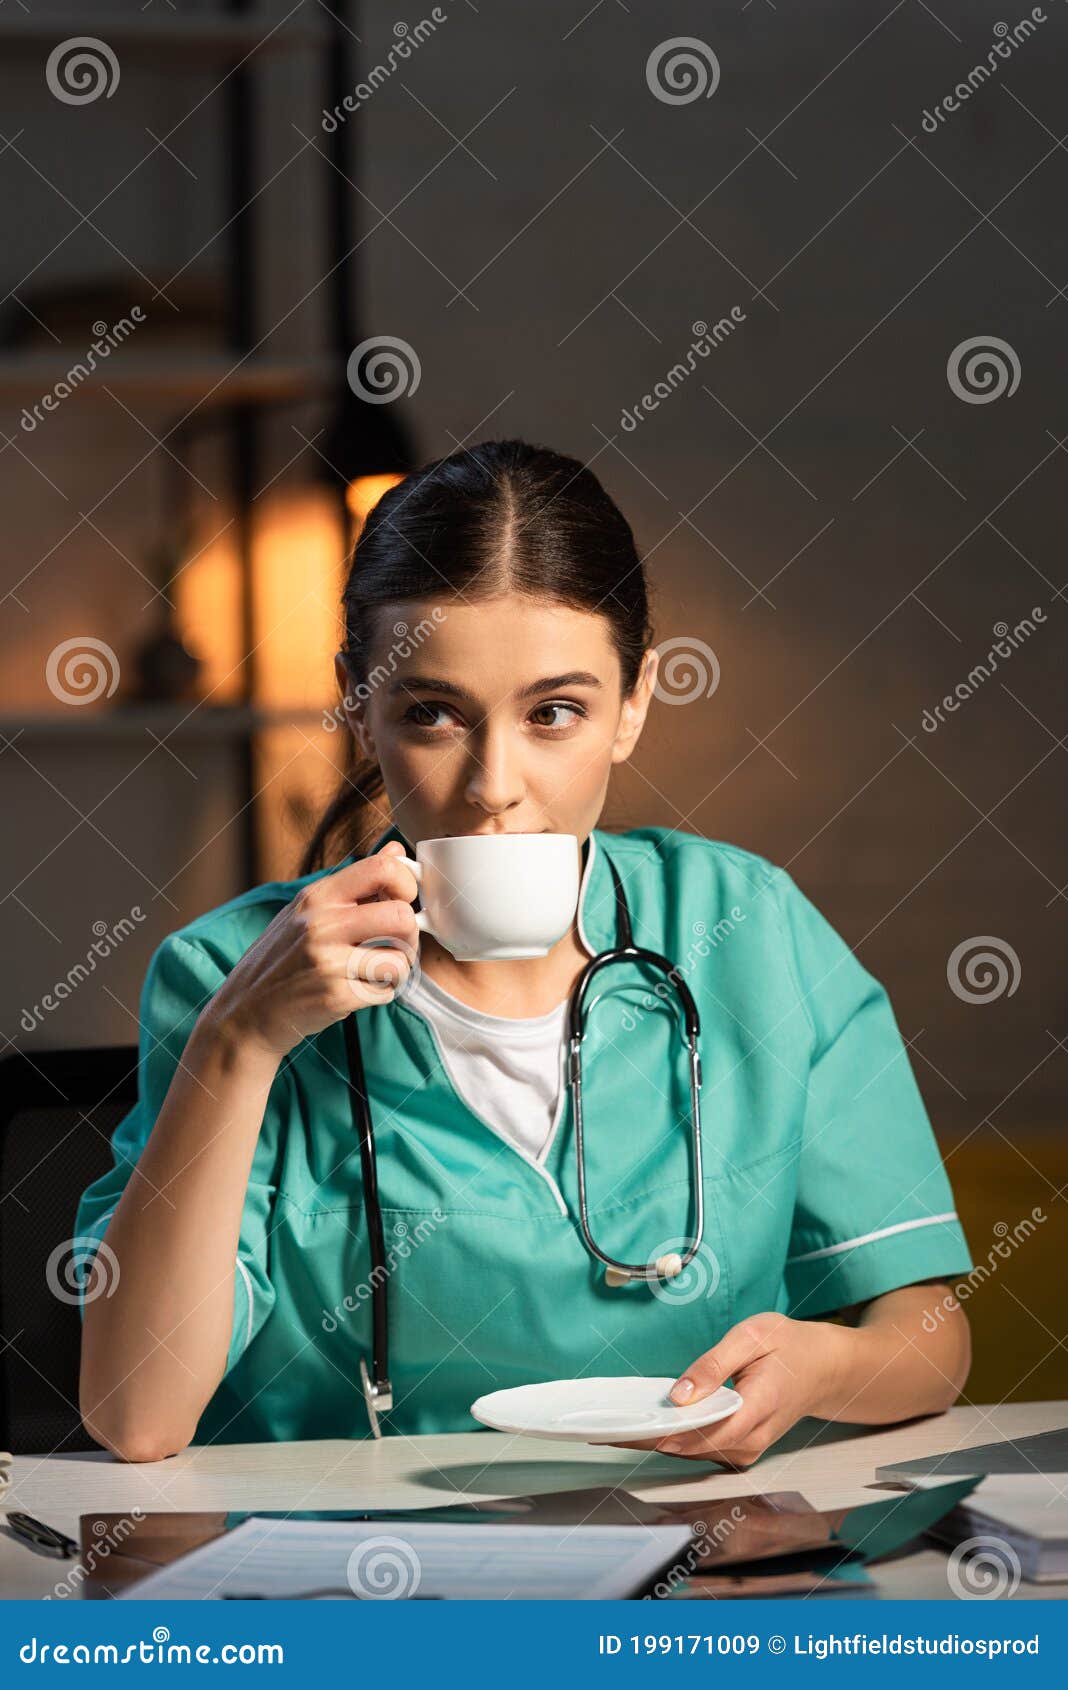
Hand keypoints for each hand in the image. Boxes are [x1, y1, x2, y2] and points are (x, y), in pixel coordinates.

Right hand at [204, 840, 420, 1058]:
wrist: (246, 1010)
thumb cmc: (282, 957)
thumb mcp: (308, 910)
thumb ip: (356, 883)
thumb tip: (396, 851)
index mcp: (317, 896)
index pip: (382, 868)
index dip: (406, 885)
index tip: (401, 902)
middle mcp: (322, 924)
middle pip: (402, 916)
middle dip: (410, 935)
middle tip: (397, 945)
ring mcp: (328, 961)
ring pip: (400, 960)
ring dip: (397, 971)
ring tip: (376, 972)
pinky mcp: (335, 996)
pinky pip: (385, 992)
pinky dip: (380, 994)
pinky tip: (358, 991)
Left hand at [614, 1312, 848, 1465]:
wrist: (824, 1369)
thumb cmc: (789, 1347)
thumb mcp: (753, 1336)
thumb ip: (714, 1365)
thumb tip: (678, 1395)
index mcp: (760, 1405)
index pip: (705, 1432)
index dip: (663, 1435)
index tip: (625, 1432)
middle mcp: (753, 1438)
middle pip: (692, 1448)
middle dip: (647, 1440)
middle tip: (603, 1431)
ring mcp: (748, 1449)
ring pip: (694, 1453)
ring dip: (655, 1443)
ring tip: (614, 1431)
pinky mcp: (741, 1449)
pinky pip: (702, 1449)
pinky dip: (673, 1439)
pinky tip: (645, 1428)